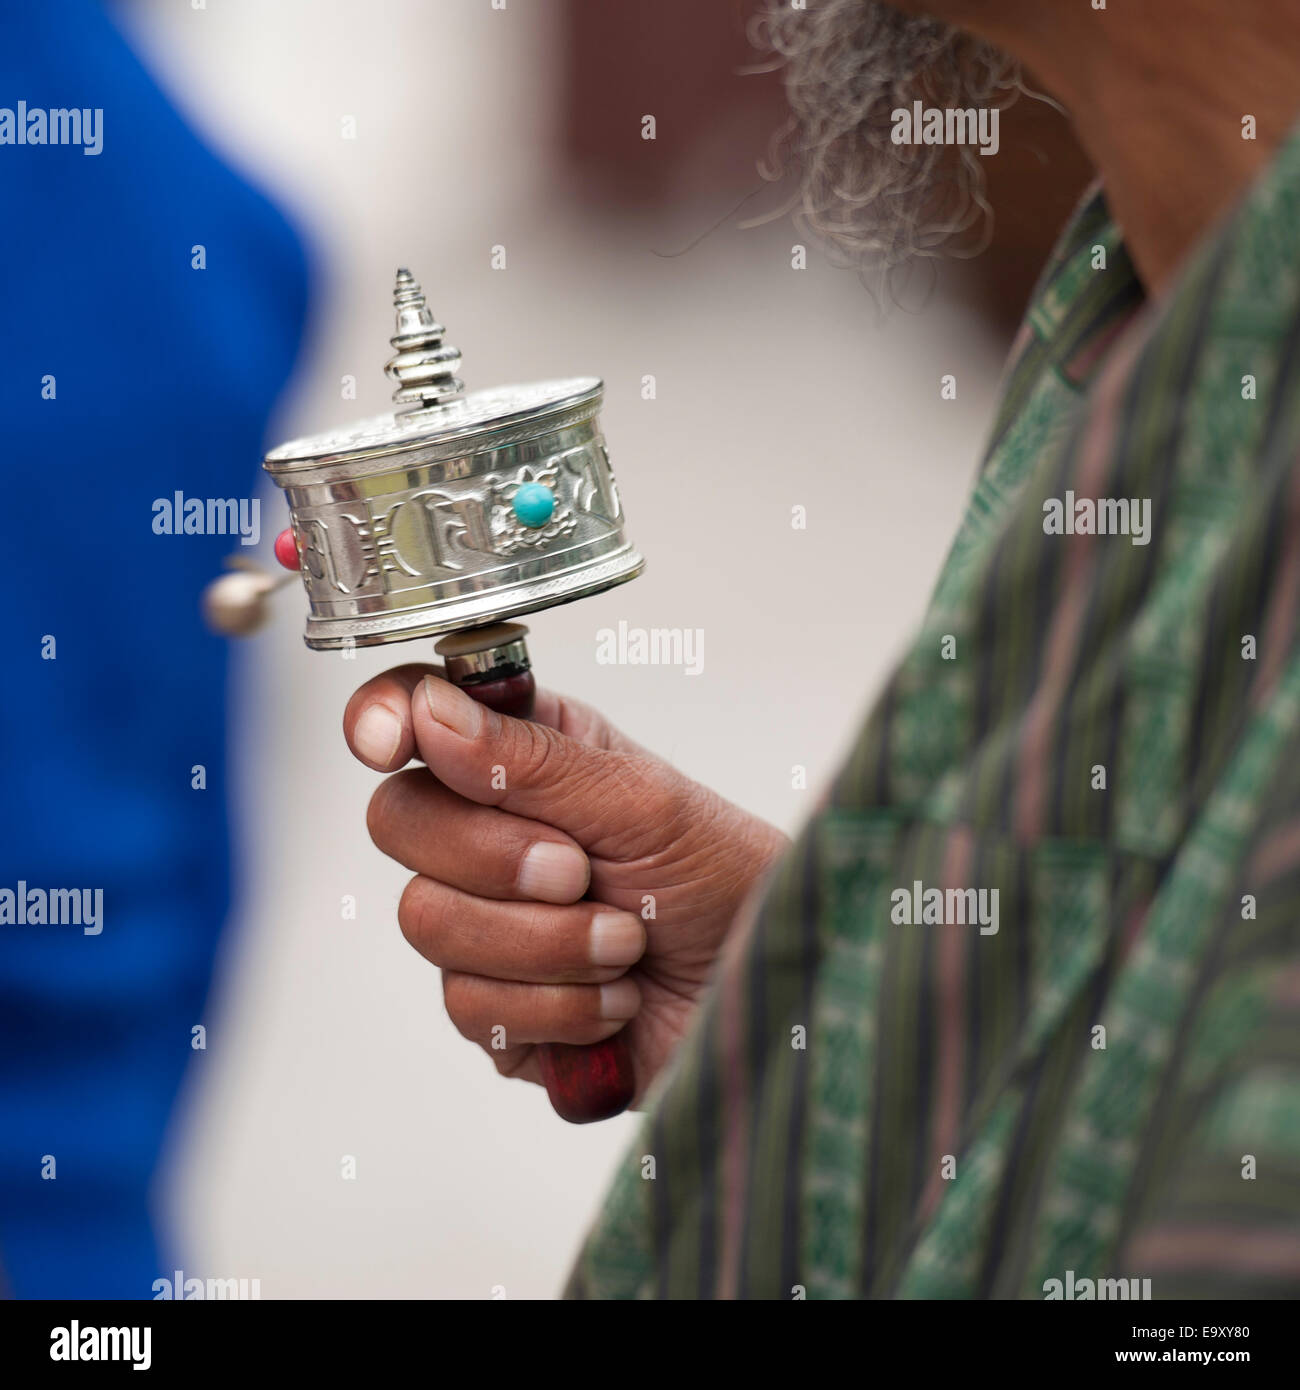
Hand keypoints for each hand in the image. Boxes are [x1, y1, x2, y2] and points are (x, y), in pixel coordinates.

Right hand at [343, 666, 788, 1103]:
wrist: (760, 994)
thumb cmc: (722, 877)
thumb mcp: (643, 802)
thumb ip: (533, 761)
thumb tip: (428, 712)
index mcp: (522, 756)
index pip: (414, 718)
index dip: (384, 720)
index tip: (390, 743)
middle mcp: (489, 832)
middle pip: (399, 821)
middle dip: (496, 856)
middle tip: (581, 872)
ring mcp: (484, 924)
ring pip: (428, 920)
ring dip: (548, 943)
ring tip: (627, 943)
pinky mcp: (496, 1010)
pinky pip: (470, 1007)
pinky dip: (559, 1006)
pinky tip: (617, 1000)